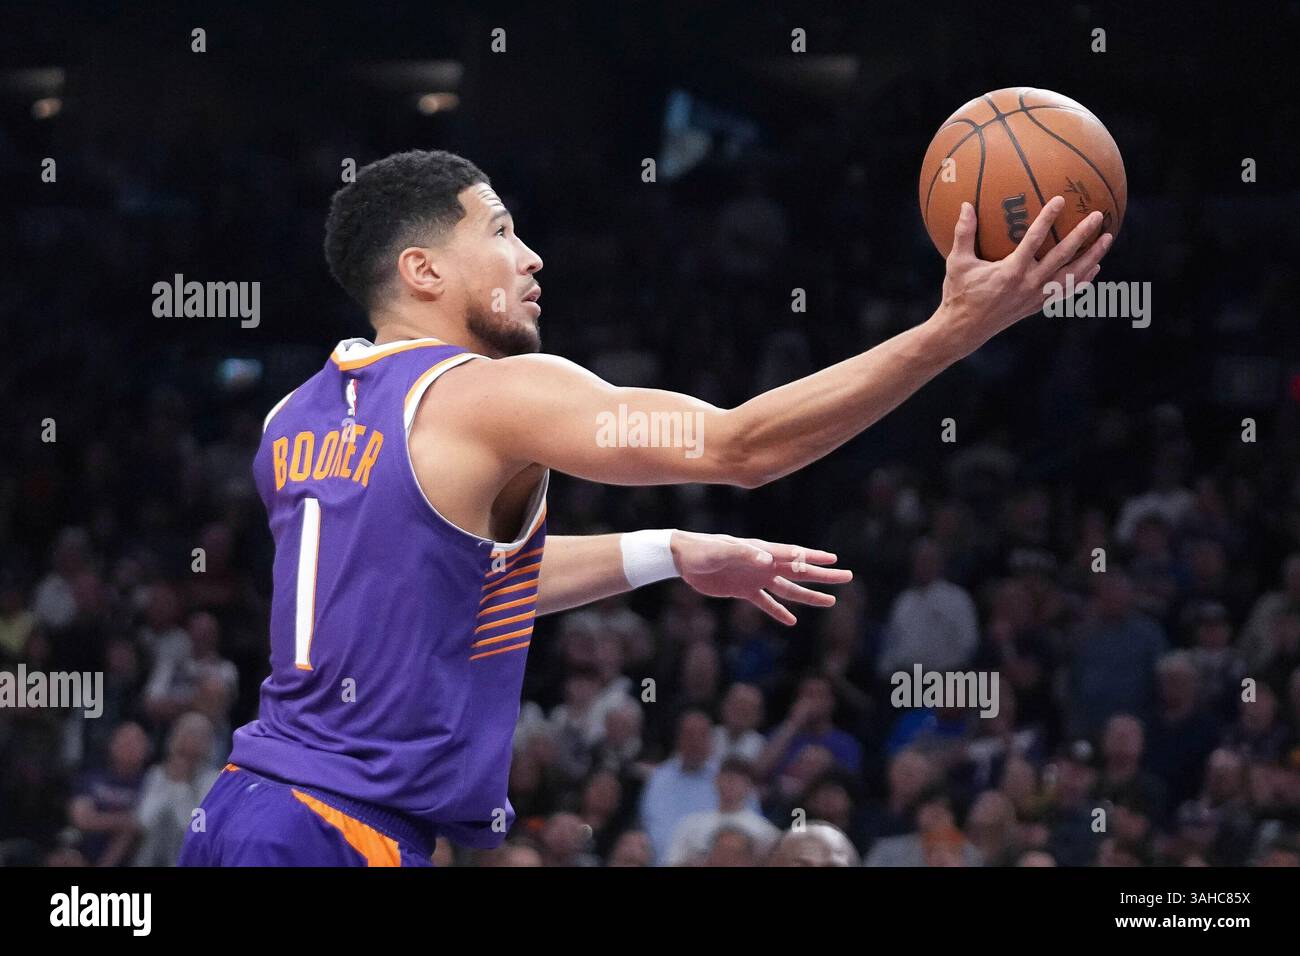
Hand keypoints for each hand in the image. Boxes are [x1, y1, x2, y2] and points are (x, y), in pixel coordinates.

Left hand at [670, 531, 851, 625]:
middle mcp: (764, 564)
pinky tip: (792, 621)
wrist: (683, 559)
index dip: (814, 557)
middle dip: (822, 575)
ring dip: (808, 596)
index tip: (834, 560)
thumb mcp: (722, 552)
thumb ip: (744, 555)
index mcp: (762, 552)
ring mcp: (756, 578)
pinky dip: (778, 612)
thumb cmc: (703, 550)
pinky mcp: (744, 591)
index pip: (793, 554)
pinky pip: (766, 603)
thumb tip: (766, 560)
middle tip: (847, 577)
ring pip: (788, 589)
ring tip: (830, 601)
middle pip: (799, 572)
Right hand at [936, 196, 1113, 356]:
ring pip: (1071, 275)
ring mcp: (1036, 297)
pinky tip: (1094, 268)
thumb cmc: (958, 293)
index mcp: (1011, 271)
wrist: (964, 330)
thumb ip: (963, 233)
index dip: (1048, 219)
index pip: (1034, 240)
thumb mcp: (957, 263)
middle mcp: (1028, 284)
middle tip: (1098, 216)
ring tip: (1107, 239)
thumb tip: (966, 205)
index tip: (1061, 200)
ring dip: (1091, 257)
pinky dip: (1082, 280)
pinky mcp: (1037, 306)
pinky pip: (1065, 291)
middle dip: (1083, 235)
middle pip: (1063, 256)